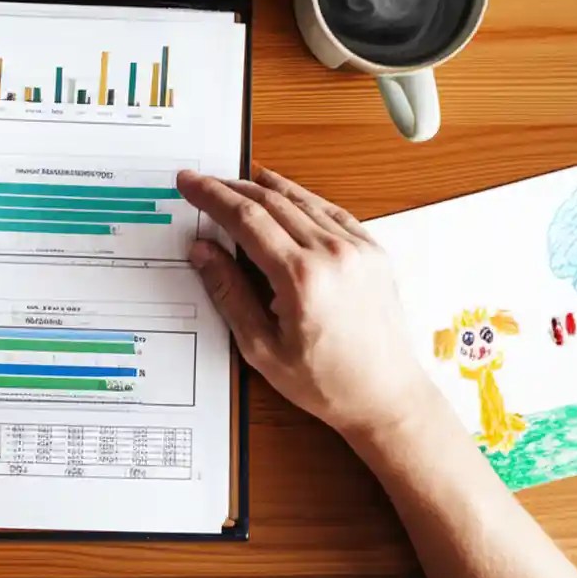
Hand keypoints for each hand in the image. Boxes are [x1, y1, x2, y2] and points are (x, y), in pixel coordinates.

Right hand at [177, 169, 435, 438]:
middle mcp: (333, 253)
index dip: (211, 196)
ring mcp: (358, 249)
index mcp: (301, 277)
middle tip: (204, 182)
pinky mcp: (374, 251)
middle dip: (231, 188)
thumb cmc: (326, 382)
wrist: (386, 395)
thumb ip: (229, 293)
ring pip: (302, 200)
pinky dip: (303, 199)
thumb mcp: (261, 348)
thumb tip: (202, 251)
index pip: (246, 219)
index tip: (190, 183)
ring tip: (237, 183)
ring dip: (265, 188)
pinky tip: (286, 195)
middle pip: (271, 201)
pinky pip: (332, 212)